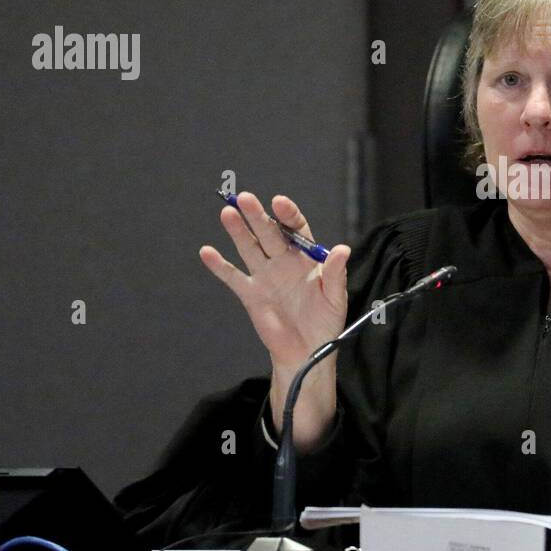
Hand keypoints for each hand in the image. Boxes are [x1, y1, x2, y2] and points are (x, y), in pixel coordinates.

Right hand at [200, 192, 351, 372]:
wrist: (308, 351)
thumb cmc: (326, 323)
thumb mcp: (336, 298)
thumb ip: (336, 274)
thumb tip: (343, 250)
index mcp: (306, 259)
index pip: (295, 229)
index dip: (288, 215)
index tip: (279, 203)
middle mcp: (283, 262)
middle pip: (268, 233)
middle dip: (257, 216)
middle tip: (245, 198)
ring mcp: (265, 276)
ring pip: (249, 248)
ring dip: (238, 231)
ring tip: (228, 212)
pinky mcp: (250, 294)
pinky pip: (233, 276)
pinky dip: (219, 265)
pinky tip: (207, 252)